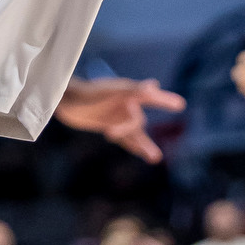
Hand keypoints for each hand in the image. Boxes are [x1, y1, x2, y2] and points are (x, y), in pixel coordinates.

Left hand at [55, 76, 185, 163]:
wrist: (65, 102)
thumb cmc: (87, 92)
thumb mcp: (110, 91)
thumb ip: (132, 89)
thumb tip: (154, 85)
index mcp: (129, 92)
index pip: (151, 97)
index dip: (165, 101)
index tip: (180, 105)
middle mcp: (127, 105)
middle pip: (137, 121)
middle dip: (127, 129)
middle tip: (109, 132)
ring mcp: (119, 118)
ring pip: (137, 134)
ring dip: (145, 146)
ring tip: (155, 158)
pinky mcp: (111, 127)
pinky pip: (127, 141)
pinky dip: (136, 148)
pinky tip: (147, 156)